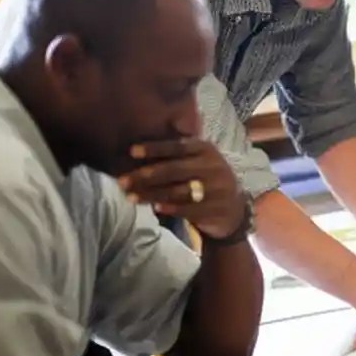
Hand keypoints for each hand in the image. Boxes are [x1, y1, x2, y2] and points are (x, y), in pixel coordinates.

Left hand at [118, 139, 245, 240]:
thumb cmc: (207, 180)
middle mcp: (213, 166)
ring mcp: (217, 188)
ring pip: (178, 191)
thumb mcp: (200, 161)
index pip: (178, 146)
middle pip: (174, 169)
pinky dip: (170, 208)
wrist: (234, 209)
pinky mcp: (216, 208)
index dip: (154, 148)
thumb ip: (179, 154)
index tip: (131, 151)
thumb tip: (139, 150)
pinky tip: (154, 208)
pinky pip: (189, 209)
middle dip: (145, 175)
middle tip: (122, 180)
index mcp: (206, 150)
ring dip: (151, 194)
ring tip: (130, 197)